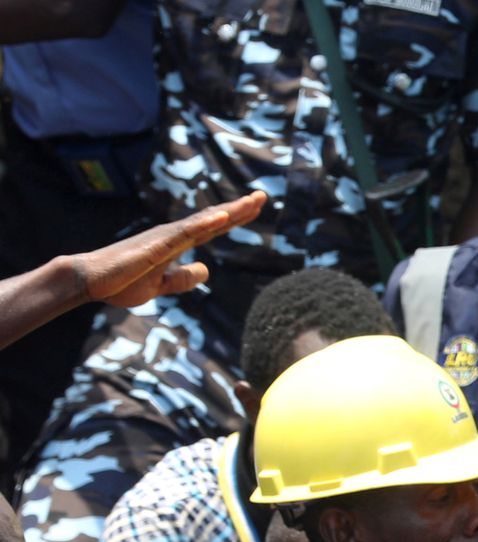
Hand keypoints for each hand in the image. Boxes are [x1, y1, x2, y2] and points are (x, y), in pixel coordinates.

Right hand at [70, 192, 266, 307]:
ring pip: (204, 222)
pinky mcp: (156, 247)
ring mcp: (165, 239)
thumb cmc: (121, 282)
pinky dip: (205, 224)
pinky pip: (185, 234)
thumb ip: (184, 278)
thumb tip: (206, 269)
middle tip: (263, 196)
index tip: (255, 207)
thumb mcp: (162, 285)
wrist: (91, 282)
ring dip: (229, 211)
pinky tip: (223, 217)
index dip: (234, 218)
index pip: (212, 228)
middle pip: (213, 220)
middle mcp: (173, 235)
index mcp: (176, 244)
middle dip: (239, 209)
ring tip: (252, 202)